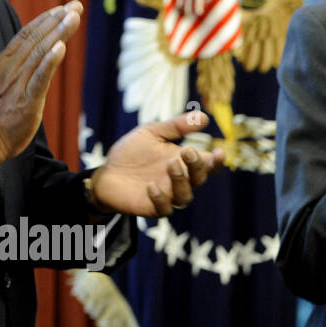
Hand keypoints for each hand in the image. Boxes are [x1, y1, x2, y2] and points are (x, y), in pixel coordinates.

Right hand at [0, 1, 83, 168]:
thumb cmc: (1, 115)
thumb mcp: (10, 84)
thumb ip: (24, 70)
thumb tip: (41, 57)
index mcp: (6, 63)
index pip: (27, 35)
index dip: (46, 20)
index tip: (63, 9)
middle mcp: (11, 68)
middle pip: (35, 38)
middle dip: (56, 20)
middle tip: (75, 6)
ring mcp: (18, 83)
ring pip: (39, 53)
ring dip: (58, 33)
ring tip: (72, 18)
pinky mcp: (26, 100)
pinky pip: (39, 78)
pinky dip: (50, 61)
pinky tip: (60, 48)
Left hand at [89, 111, 224, 216]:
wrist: (107, 172)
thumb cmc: (132, 152)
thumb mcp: (152, 133)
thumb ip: (176, 126)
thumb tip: (204, 117)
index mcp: (184, 163)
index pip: (207, 164)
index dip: (217, 161)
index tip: (218, 152)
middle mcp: (180, 181)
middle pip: (199, 179)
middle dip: (198, 166)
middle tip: (188, 151)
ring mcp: (169, 196)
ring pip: (185, 196)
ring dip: (181, 181)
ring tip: (170, 164)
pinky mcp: (154, 208)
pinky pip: (164, 208)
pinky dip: (160, 199)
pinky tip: (151, 186)